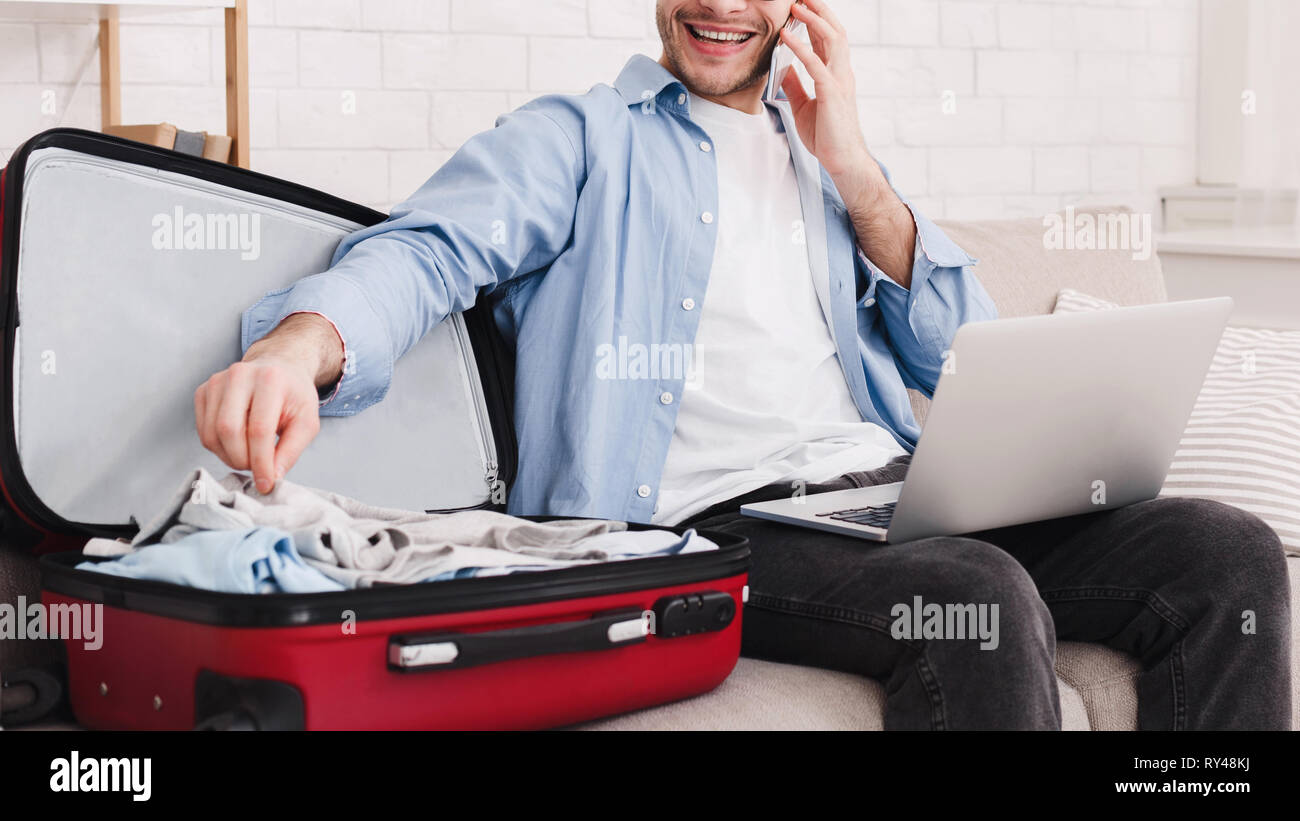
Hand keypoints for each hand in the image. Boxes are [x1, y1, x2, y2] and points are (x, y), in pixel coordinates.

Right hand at [194, 354, 321, 494]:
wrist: (278, 368)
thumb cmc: (294, 396)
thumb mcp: (306, 422)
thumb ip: (291, 451)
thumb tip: (271, 478)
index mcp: (270, 379)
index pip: (259, 429)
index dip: (261, 462)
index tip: (266, 483)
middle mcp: (239, 375)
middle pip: (229, 431)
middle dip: (243, 460)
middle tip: (257, 468)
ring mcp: (217, 382)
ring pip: (212, 434)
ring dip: (229, 457)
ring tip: (249, 457)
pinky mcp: (203, 391)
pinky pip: (203, 431)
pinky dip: (218, 448)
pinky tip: (236, 445)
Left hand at [779, 0, 884, 205]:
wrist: (842, 160)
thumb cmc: (827, 136)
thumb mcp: (804, 106)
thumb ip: (795, 85)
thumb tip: (782, 68)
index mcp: (836, 74)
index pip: (828, 38)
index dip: (816, 19)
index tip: (801, 4)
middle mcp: (841, 73)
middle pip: (834, 30)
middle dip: (819, 9)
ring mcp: (840, 81)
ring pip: (832, 39)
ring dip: (813, 19)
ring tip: (797, 4)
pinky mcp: (832, 94)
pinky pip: (816, 64)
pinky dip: (801, 47)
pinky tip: (786, 35)